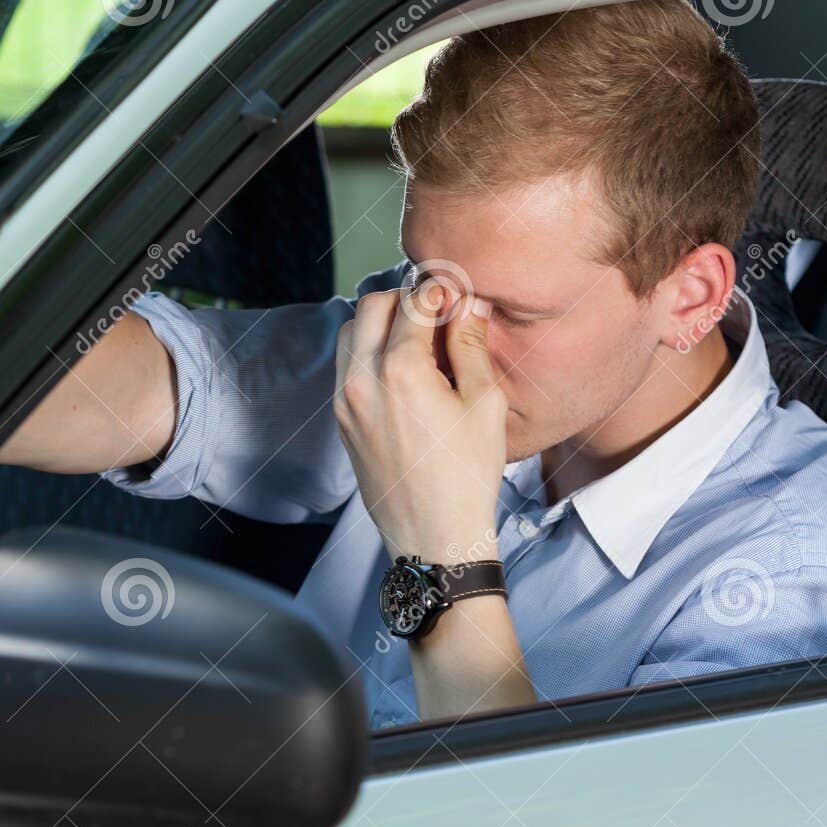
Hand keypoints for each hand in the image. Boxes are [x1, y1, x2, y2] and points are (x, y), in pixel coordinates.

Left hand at [333, 278, 506, 562]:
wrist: (434, 537)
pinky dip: (370, 353)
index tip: (458, 292)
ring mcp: (345, 401)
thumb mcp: (484, 404)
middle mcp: (362, 380)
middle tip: (438, 313)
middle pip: (373, 305)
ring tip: (419, 342)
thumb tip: (468, 304)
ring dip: (382, 324)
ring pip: (352, 333)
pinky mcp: (342, 421)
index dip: (440, 290)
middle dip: (405, 299)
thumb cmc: (467, 476)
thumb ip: (471, 345)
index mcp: (399, 370)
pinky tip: (403, 372)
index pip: (414, 302)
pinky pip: (348, 367)